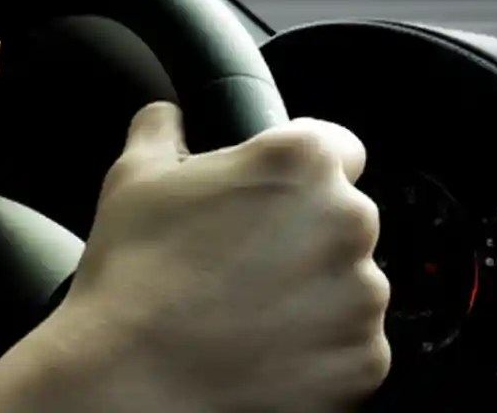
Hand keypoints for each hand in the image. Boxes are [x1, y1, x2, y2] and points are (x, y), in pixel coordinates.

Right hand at [0, 102, 389, 412]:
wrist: (130, 379)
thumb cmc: (132, 274)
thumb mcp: (134, 177)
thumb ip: (161, 128)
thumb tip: (166, 117)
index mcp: (300, 162)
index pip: (335, 145)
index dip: (295, 172)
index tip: (266, 196)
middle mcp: (348, 222)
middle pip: (340, 217)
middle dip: (300, 234)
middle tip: (236, 259)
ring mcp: (363, 298)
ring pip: (346, 283)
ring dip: (309, 292)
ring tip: (240, 310)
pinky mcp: (365, 362)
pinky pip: (349, 345)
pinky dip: (314, 349)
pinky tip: (255, 348)